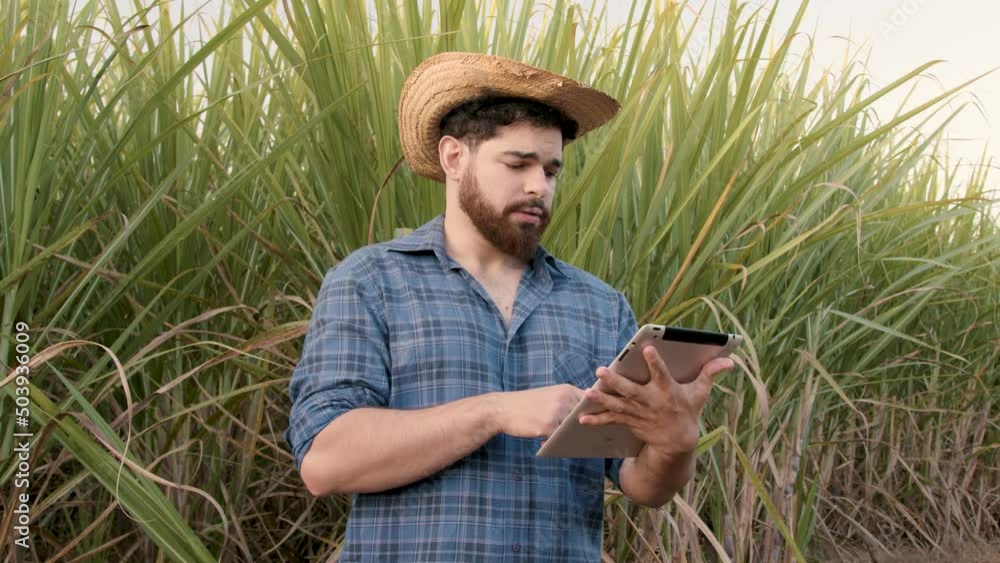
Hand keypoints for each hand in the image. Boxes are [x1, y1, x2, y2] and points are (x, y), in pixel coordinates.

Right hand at [491, 384, 584, 438]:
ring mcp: (557, 413)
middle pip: (583, 419)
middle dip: (580, 428)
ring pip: (571, 430)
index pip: (589, 402)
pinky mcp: (548, 426)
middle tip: (576, 435)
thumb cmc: (526, 404)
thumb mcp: (549, 395)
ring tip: (554, 437)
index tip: (589, 422)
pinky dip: (551, 442)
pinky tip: (542, 440)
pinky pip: (559, 439)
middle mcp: (564, 399)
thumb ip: (567, 402)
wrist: (502, 409)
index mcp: (566, 390)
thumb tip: (586, 417)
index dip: (592, 413)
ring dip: (566, 436)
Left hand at [578, 346, 733, 455]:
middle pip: (630, 390)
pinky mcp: (629, 421)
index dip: (654, 361)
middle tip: (601, 371)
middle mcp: (650, 402)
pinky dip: (596, 420)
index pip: (661, 373)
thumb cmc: (687, 411)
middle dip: (615, 382)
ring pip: (616, 405)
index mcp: (667, 391)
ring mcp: (637, 413)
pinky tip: (582, 419)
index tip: (647, 348)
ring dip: (601, 399)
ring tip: (587, 393)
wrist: (677, 442)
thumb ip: (710, 373)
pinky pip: (610, 420)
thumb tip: (729, 360)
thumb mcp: (699, 393)